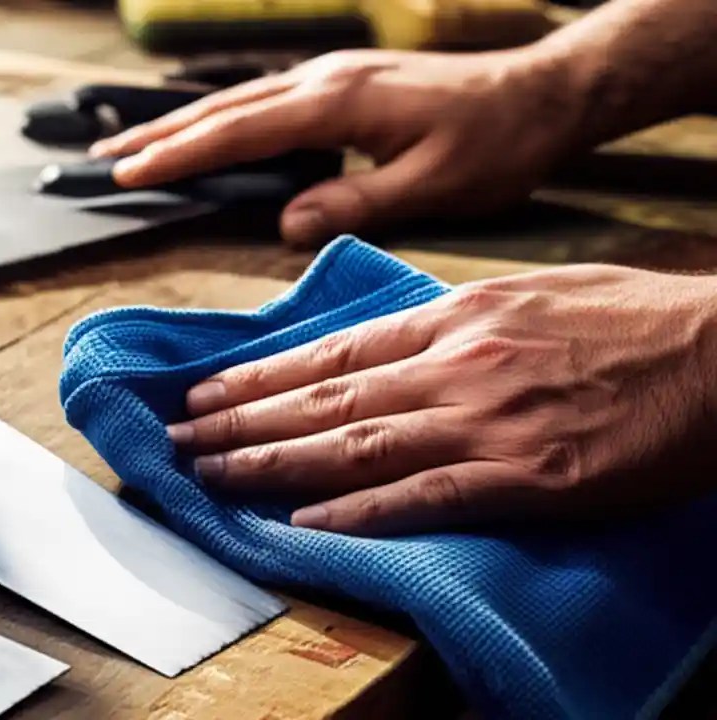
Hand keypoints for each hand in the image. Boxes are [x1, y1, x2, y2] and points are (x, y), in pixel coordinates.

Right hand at [90, 47, 583, 247]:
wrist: (542, 93)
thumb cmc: (495, 143)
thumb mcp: (432, 186)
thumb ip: (355, 204)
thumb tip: (287, 226)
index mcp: (336, 105)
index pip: (237, 131)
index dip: (179, 155)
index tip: (129, 173)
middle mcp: (323, 80)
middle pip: (221, 107)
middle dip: (157, 133)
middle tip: (102, 158)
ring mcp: (330, 75)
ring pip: (237, 98)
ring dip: (181, 122)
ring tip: (132, 145)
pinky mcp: (342, 82)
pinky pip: (262, 98)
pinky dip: (219, 117)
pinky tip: (205, 131)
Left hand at [166, 266, 716, 534]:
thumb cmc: (636, 321)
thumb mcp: (532, 294)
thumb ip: (455, 321)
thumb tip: (392, 342)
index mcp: (457, 316)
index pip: (333, 351)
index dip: (261, 374)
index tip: (208, 389)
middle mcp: (456, 364)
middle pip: (323, 397)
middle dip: (242, 420)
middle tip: (181, 437)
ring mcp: (486, 419)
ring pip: (352, 445)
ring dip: (271, 464)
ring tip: (212, 476)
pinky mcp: (524, 475)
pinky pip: (421, 496)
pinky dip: (355, 512)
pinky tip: (302, 523)